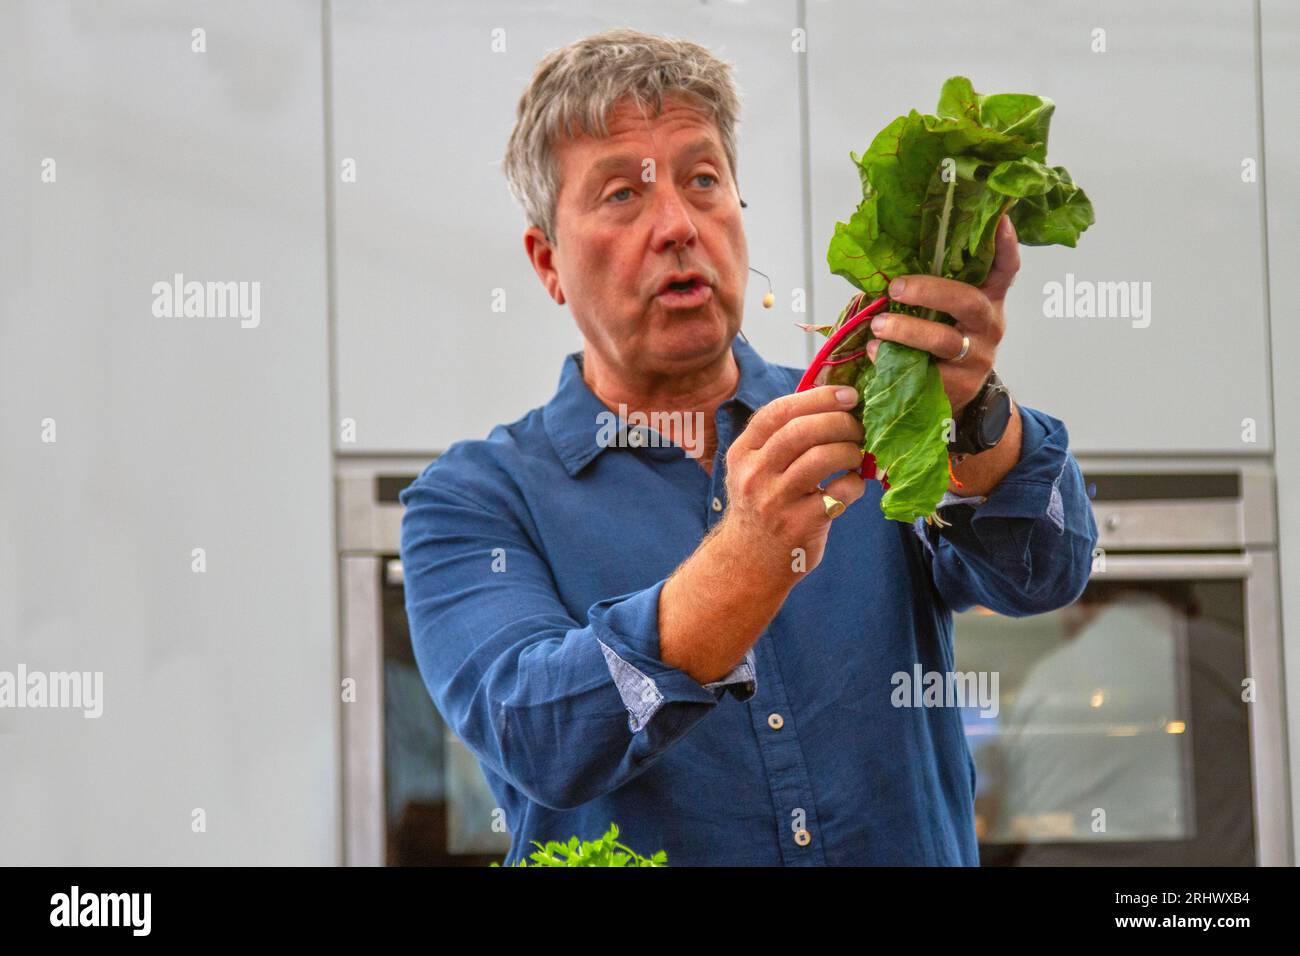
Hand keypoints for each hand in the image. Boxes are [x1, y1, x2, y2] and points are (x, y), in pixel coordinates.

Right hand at [720, 384, 866, 575]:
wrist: (750, 562)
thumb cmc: (762, 505)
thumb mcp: (755, 469)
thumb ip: (781, 438)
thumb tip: (834, 401)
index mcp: (743, 453)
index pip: (778, 412)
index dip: (818, 397)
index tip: (848, 395)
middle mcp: (754, 475)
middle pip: (801, 431)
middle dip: (840, 422)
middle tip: (859, 427)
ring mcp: (775, 502)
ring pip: (821, 458)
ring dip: (850, 450)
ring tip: (857, 454)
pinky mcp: (799, 525)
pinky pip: (840, 493)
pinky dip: (856, 484)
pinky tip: (854, 484)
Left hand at [863, 214, 1020, 417]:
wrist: (955, 391)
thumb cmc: (943, 336)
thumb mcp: (947, 309)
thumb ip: (933, 287)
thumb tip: (885, 257)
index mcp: (988, 297)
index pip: (1006, 268)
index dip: (1005, 245)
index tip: (999, 220)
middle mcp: (989, 324)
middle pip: (969, 302)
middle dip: (929, 291)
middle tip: (895, 287)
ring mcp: (977, 357)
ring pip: (945, 340)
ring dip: (907, 330)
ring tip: (877, 325)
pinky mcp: (958, 385)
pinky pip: (927, 372)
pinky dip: (896, 360)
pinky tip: (875, 353)